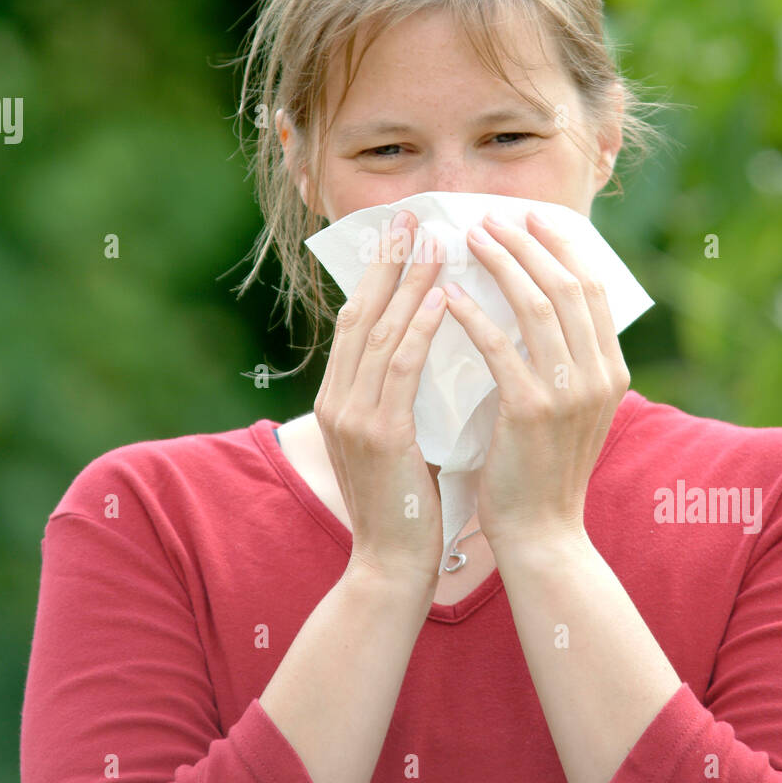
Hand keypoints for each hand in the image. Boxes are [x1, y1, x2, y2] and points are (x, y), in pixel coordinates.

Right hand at [315, 211, 447, 591]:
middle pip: (361, 311)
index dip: (379, 273)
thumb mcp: (399, 439)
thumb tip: (434, 349)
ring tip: (435, 241)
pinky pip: (401, 366)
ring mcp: (352, 415)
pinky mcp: (377, 434)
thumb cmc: (408, 505)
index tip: (403, 234)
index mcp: (341, 397)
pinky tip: (444, 296)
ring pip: (381, 330)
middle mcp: (338, 398)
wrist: (392, 567)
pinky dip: (421, 326)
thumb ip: (403, 396)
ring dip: (410, 281)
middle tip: (413, 215)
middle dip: (389, 260)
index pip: (357, 319)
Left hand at [442, 208, 630, 555]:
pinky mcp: (532, 411)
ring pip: (537, 306)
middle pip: (566, 285)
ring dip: (501, 264)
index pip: (591, 288)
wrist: (541, 535)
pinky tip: (446, 295)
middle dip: (527, 243)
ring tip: (467, 239)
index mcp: (611, 370)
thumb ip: (563, 360)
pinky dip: (472, 315)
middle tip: (489, 218)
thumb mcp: (568, 409)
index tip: (530, 218)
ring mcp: (570, 392)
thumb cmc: (541, 470)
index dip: (560, 247)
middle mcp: (600, 375)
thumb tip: (538, 304)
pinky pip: (500, 347)